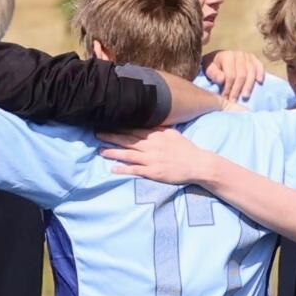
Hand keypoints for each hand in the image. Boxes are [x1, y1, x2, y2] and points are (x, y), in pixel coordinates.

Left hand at [98, 126, 212, 185]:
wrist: (198, 164)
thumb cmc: (186, 149)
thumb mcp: (173, 134)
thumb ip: (159, 130)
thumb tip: (149, 124)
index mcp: (156, 135)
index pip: (134, 129)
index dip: (119, 127)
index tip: (107, 123)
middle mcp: (152, 146)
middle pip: (127, 140)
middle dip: (111, 137)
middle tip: (97, 134)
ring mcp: (152, 159)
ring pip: (128, 155)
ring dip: (113, 153)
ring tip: (100, 151)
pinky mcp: (153, 172)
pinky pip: (135, 170)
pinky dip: (123, 170)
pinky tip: (113, 170)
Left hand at [202, 49, 265, 101]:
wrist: (217, 57)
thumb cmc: (213, 66)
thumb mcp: (208, 68)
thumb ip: (214, 74)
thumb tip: (222, 80)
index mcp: (227, 56)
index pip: (230, 75)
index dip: (228, 89)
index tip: (225, 99)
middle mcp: (239, 54)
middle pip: (242, 75)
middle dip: (237, 90)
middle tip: (234, 101)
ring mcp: (248, 56)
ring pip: (251, 72)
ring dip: (249, 86)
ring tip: (245, 97)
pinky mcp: (254, 58)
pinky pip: (260, 66)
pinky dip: (261, 73)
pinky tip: (259, 82)